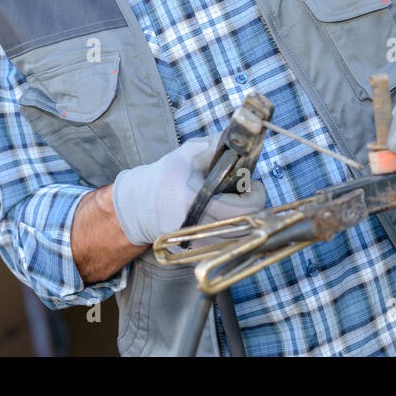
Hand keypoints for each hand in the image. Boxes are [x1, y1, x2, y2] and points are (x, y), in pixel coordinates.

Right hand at [110, 134, 266, 245]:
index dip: (256, 198)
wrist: (139, 204)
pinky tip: (223, 219)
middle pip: (242, 227)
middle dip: (252, 209)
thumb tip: (240, 142)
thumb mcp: (187, 152)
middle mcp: (192, 226)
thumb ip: (215, 145)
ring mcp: (191, 244)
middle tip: (247, 196)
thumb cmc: (166, 176)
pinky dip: (229, 234)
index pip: (241, 210)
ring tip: (235, 206)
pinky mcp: (190, 253)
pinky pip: (222, 247)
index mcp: (192, 199)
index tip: (255, 186)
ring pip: (235, 240)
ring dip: (243, 223)